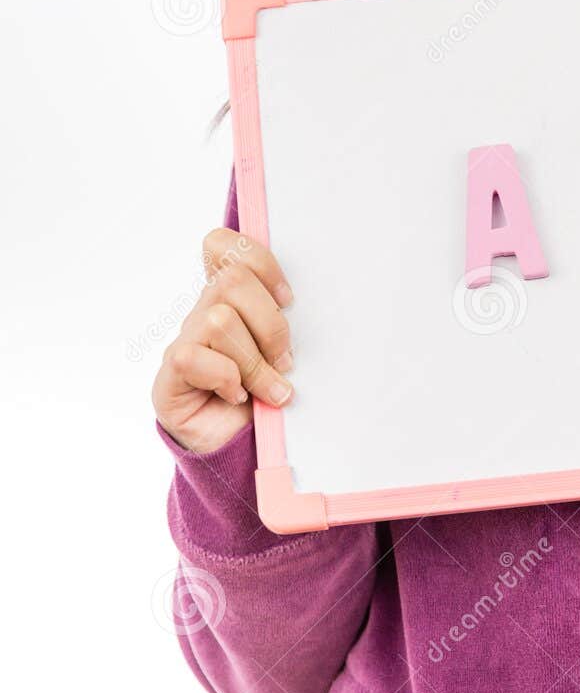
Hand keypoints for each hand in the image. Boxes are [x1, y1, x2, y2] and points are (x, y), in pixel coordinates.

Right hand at [152, 228, 295, 453]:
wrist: (242, 447)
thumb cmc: (267, 394)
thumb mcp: (282, 351)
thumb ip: (282, 322)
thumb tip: (296, 305)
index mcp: (230, 299)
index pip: (224, 245)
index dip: (259, 261)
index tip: (288, 300)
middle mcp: (203, 313)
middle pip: (232, 279)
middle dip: (270, 324)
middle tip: (284, 360)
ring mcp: (184, 342)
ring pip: (220, 320)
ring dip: (254, 362)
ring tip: (268, 389)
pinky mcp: (170, 374)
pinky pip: (194, 356)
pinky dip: (226, 378)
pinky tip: (236, 396)